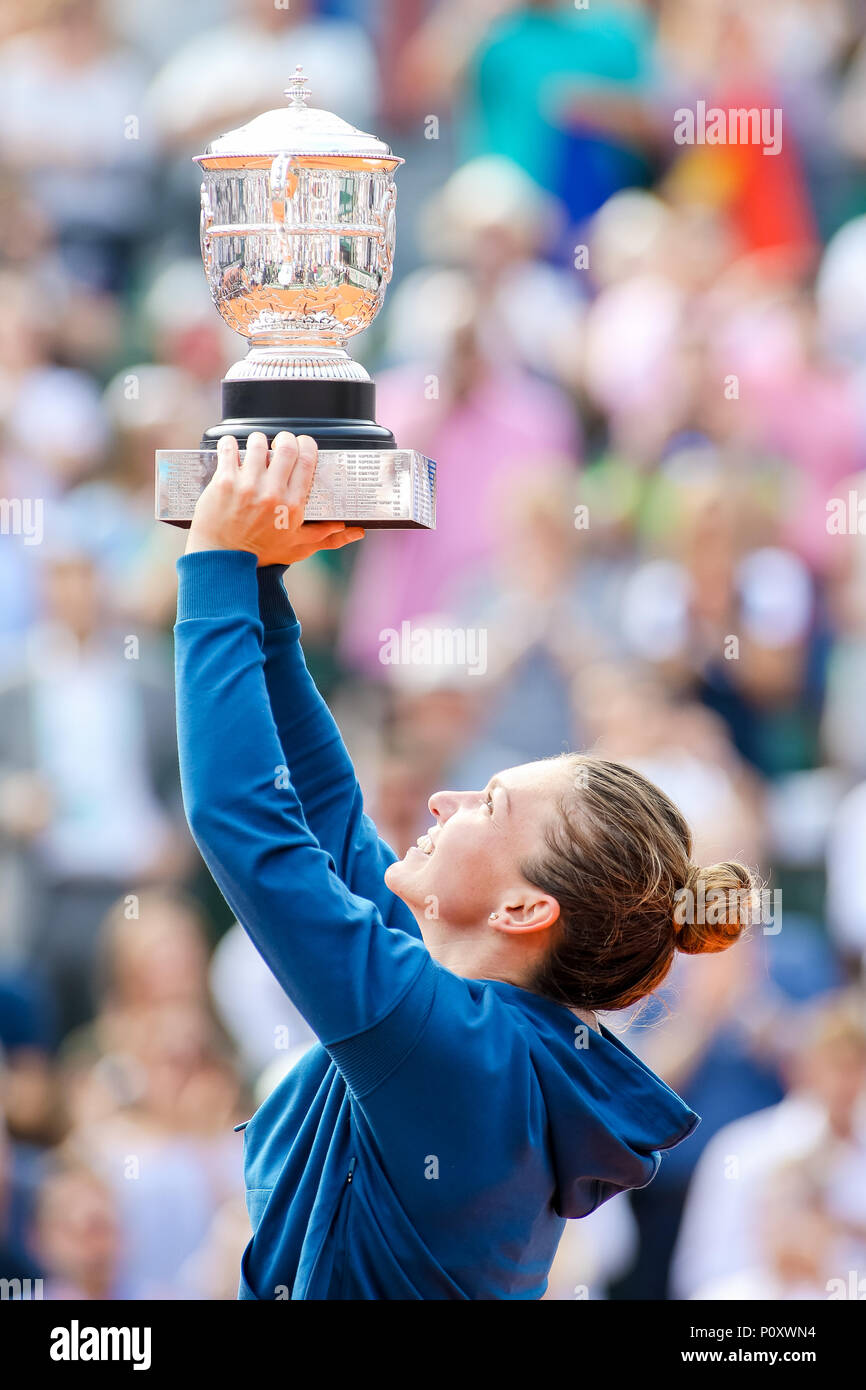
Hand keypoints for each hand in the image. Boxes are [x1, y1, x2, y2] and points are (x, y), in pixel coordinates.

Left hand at [185, 431, 364, 565]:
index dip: (307, 445)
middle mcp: (271, 493)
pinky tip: (234, 448)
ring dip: (259, 440)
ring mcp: (246, 485)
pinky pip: (228, 448)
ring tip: (258, 448)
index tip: (304, 444)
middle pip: (286, 446)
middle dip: (286, 439)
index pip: (307, 461)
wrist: (223, 561)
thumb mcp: (299, 547)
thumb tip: (357, 531)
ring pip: (257, 443)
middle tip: (282, 443)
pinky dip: (231, 443)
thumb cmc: (261, 554)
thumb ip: (329, 537)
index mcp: (293, 505)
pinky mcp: (223, 481)